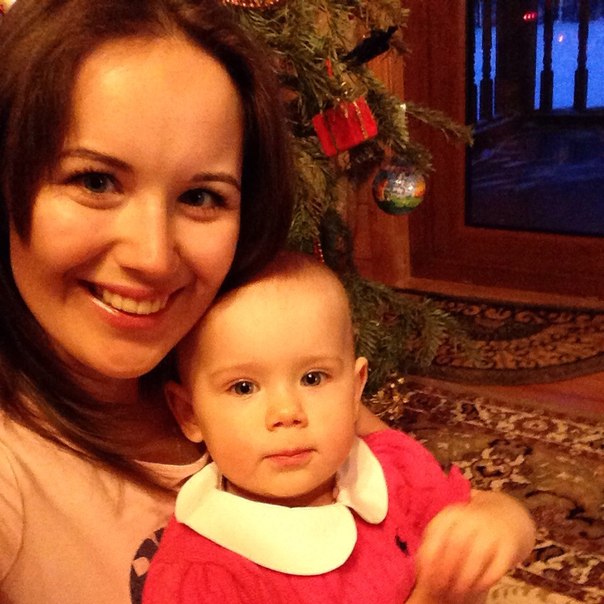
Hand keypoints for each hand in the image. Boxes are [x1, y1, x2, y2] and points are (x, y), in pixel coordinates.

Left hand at [412, 490, 534, 599]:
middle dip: (445, 573)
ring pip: (476, 557)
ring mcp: (492, 531)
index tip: (423, 578)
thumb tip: (419, 571)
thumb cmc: (469, 529)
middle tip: (439, 592)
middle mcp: (471, 518)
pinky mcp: (508, 546)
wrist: (505, 517)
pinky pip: (495, 567)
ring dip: (463, 580)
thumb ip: (435, 544)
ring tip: (455, 595)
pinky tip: (475, 590)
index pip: (435, 534)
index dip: (428, 559)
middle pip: (455, 546)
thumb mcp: (450, 528)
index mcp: (451, 514)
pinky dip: (483, 582)